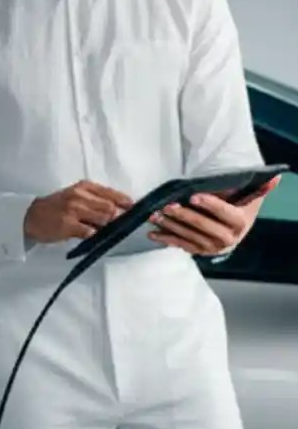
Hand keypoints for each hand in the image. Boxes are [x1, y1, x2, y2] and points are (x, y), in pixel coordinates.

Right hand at [23, 180, 134, 242]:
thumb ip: (94, 200)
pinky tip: (89, 236)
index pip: (112, 194)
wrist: (30, 216)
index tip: (134, 210)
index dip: (125, 203)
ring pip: (103, 219)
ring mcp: (73, 210)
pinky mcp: (67, 225)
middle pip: (110, 208)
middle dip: (117, 219)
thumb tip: (119, 210)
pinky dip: (93, 236)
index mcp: (84, 187)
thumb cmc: (54, 207)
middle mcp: (79, 196)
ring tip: (102, 231)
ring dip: (106, 228)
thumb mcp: (74, 196)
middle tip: (118, 226)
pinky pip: (90, 232)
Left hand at [148, 175, 278, 254]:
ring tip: (155, 215)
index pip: (224, 213)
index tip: (193, 196)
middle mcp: (227, 239)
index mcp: (240, 223)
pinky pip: (180, 245)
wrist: (236, 230)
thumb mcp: (251, 197)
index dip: (209, 205)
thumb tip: (275, 176)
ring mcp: (211, 248)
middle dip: (184, 216)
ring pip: (189, 236)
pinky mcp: (198, 252)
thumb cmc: (241, 207)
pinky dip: (166, 239)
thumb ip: (260, 188)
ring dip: (170, 226)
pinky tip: (152, 233)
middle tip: (167, 205)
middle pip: (203, 226)